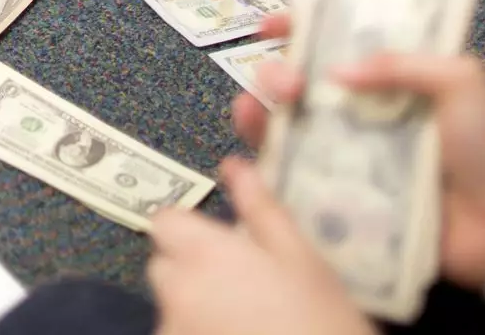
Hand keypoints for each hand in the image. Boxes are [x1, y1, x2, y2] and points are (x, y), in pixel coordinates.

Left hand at [148, 158, 374, 334]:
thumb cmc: (321, 320)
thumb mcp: (302, 259)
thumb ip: (261, 208)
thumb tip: (235, 165)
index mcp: (203, 253)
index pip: (164, 222)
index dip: (187, 228)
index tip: (218, 243)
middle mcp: (177, 292)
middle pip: (162, 267)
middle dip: (190, 271)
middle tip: (240, 286)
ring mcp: (174, 331)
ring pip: (172, 309)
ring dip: (195, 310)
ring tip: (247, 323)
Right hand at [230, 12, 484, 291]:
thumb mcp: (461, 82)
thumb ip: (403, 64)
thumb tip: (336, 71)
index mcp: (390, 75)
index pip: (334, 38)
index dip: (300, 24)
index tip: (273, 25)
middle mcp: (360, 109)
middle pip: (297, 79)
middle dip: (276, 71)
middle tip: (290, 85)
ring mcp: (347, 153)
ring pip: (283, 124)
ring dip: (259, 110)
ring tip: (258, 111)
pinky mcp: (340, 196)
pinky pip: (291, 176)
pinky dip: (264, 162)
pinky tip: (254, 154)